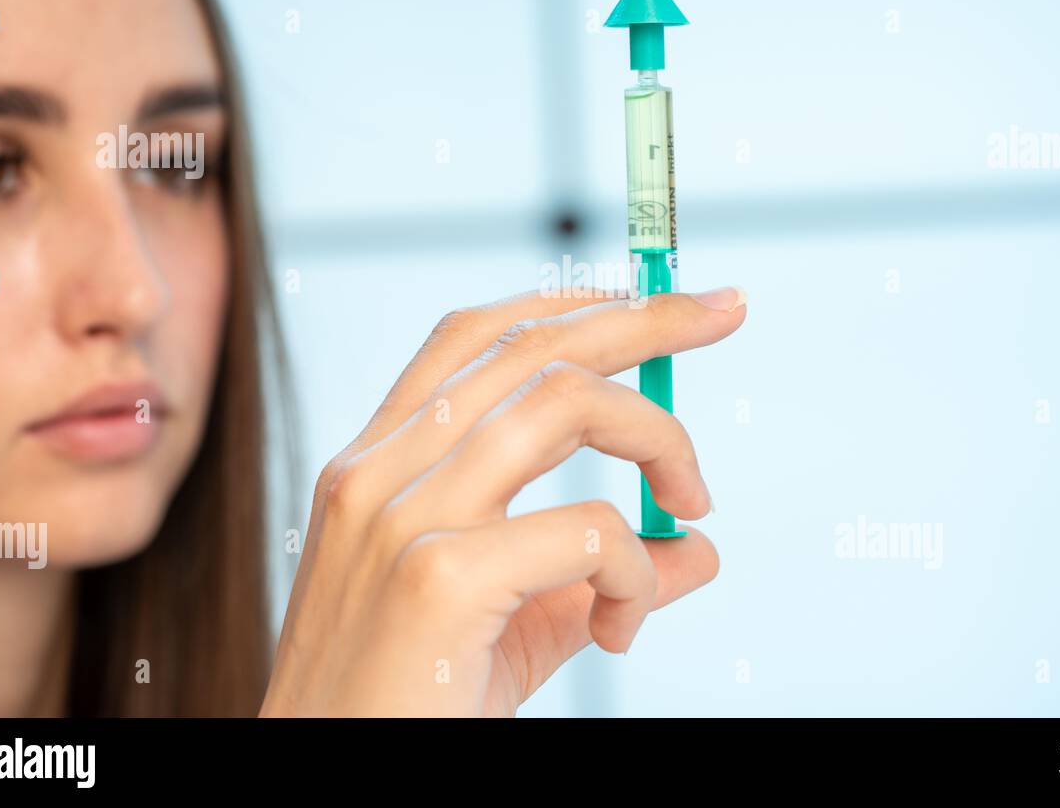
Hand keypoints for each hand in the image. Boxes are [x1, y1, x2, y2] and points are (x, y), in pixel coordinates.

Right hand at [260, 286, 747, 715]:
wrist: (333, 787)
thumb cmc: (412, 710)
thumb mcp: (513, 625)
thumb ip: (595, 576)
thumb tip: (696, 550)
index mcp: (377, 465)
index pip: (477, 338)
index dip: (572, 303)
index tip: (652, 301)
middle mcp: (379, 472)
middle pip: (533, 346)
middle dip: (645, 316)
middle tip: (726, 309)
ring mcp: (403, 519)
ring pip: (563, 403)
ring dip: (659, 436)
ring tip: (695, 499)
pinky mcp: (438, 580)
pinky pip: (586, 533)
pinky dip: (635, 569)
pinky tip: (620, 626)